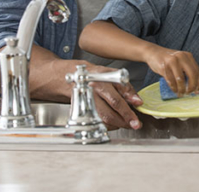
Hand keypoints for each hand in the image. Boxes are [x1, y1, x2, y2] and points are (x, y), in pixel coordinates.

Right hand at [0, 47, 144, 129]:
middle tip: (135, 122)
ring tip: (127, 125)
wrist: (59, 76)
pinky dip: (106, 123)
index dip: (130, 94)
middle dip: (125, 114)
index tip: (138, 103)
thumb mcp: (103, 72)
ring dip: (117, 121)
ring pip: (103, 112)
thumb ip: (120, 84)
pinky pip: (95, 117)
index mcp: (100, 74)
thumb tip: (134, 99)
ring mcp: (85, 95)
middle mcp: (92, 84)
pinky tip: (113, 125)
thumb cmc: (83, 73)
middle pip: (112, 101)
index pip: (118, 84)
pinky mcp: (80, 104)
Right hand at [86, 67, 143, 129]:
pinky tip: (115, 120)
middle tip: (135, 124)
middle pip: (108, 115)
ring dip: (117, 124)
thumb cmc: (100, 76)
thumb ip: (128, 89)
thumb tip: (138, 102)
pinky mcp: (82, 113)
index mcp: (100, 84)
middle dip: (124, 122)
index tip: (136, 122)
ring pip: (102, 122)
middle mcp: (91, 95)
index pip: (115, 101)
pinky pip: (97, 124)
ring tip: (126, 120)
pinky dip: (109, 125)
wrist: (79, 77)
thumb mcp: (115, 76)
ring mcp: (85, 105)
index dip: (127, 113)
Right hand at [144, 47, 198, 96]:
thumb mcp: (180, 61)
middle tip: (189, 93)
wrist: (153, 52)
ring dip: (181, 89)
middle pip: (192, 74)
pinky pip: (171, 80)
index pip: (198, 71)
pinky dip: (173, 88)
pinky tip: (174, 90)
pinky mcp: (164, 66)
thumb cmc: (168, 60)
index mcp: (188, 56)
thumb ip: (187, 70)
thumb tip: (194, 86)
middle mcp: (181, 57)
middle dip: (192, 87)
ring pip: (181, 79)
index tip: (198, 91)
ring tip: (180, 93)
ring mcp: (172, 61)